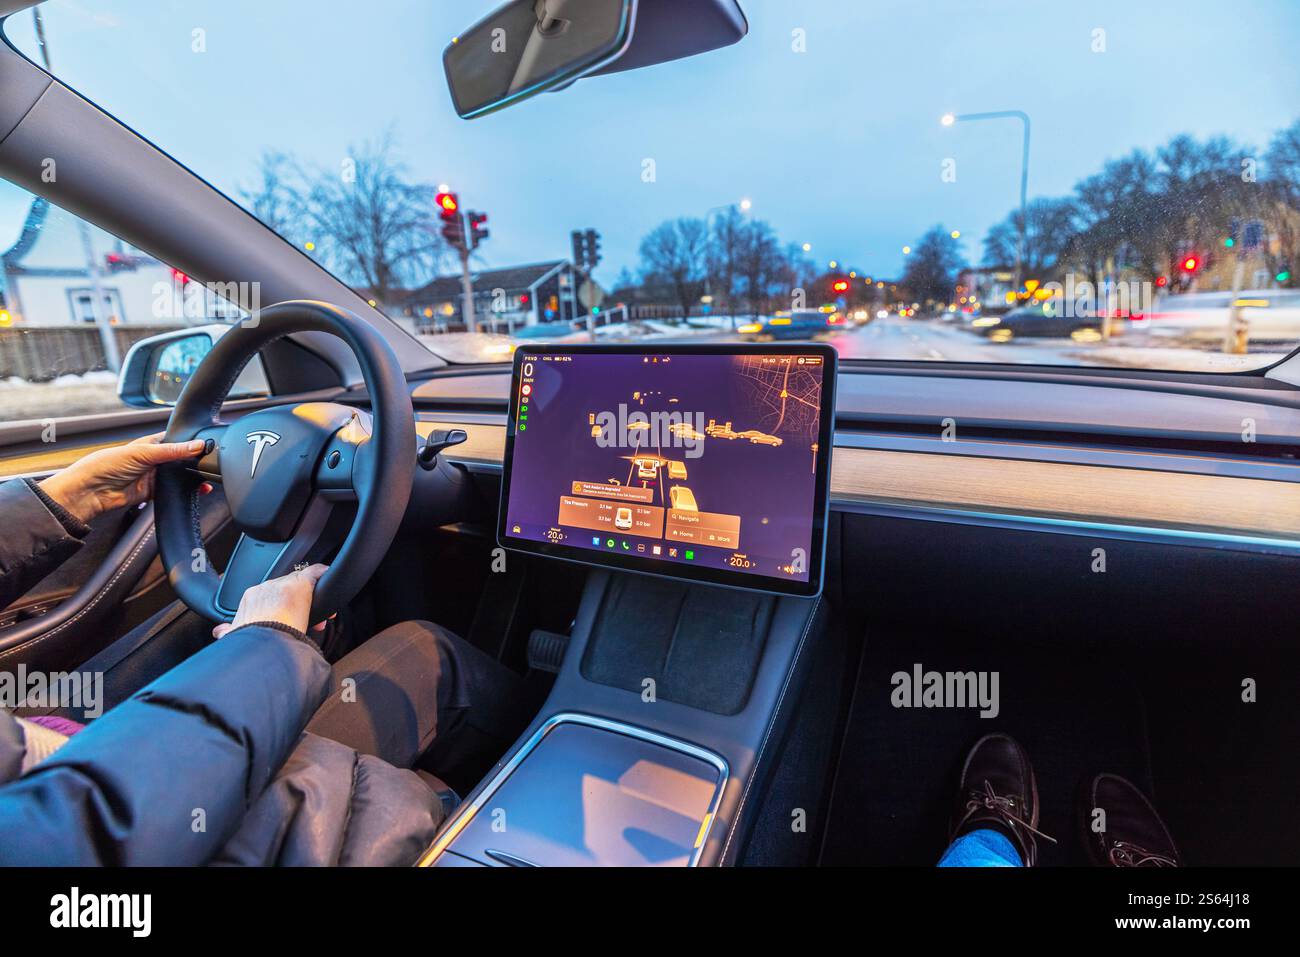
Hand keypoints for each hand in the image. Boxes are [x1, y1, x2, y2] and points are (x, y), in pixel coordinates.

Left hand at [40, 433, 208, 524]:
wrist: (91, 492)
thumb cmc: (106, 465)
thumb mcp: (143, 453)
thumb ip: (172, 450)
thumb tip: (197, 445)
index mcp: (151, 444)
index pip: (177, 440)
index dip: (192, 442)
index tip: (208, 445)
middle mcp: (154, 459)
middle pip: (181, 460)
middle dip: (194, 462)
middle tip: (211, 464)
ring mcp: (153, 476)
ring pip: (179, 476)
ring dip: (191, 478)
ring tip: (206, 478)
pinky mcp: (152, 492)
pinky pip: (173, 491)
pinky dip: (183, 491)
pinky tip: (195, 490)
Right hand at [212, 564, 329, 639]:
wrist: (266, 641)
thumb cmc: (253, 642)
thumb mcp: (236, 637)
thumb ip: (228, 631)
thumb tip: (220, 631)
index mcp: (249, 599)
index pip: (269, 598)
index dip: (280, 610)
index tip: (286, 623)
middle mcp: (265, 588)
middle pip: (286, 592)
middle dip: (298, 608)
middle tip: (310, 624)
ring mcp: (283, 585)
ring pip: (301, 586)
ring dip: (311, 601)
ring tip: (321, 618)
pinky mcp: (301, 584)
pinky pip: (315, 572)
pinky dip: (322, 575)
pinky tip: (327, 579)